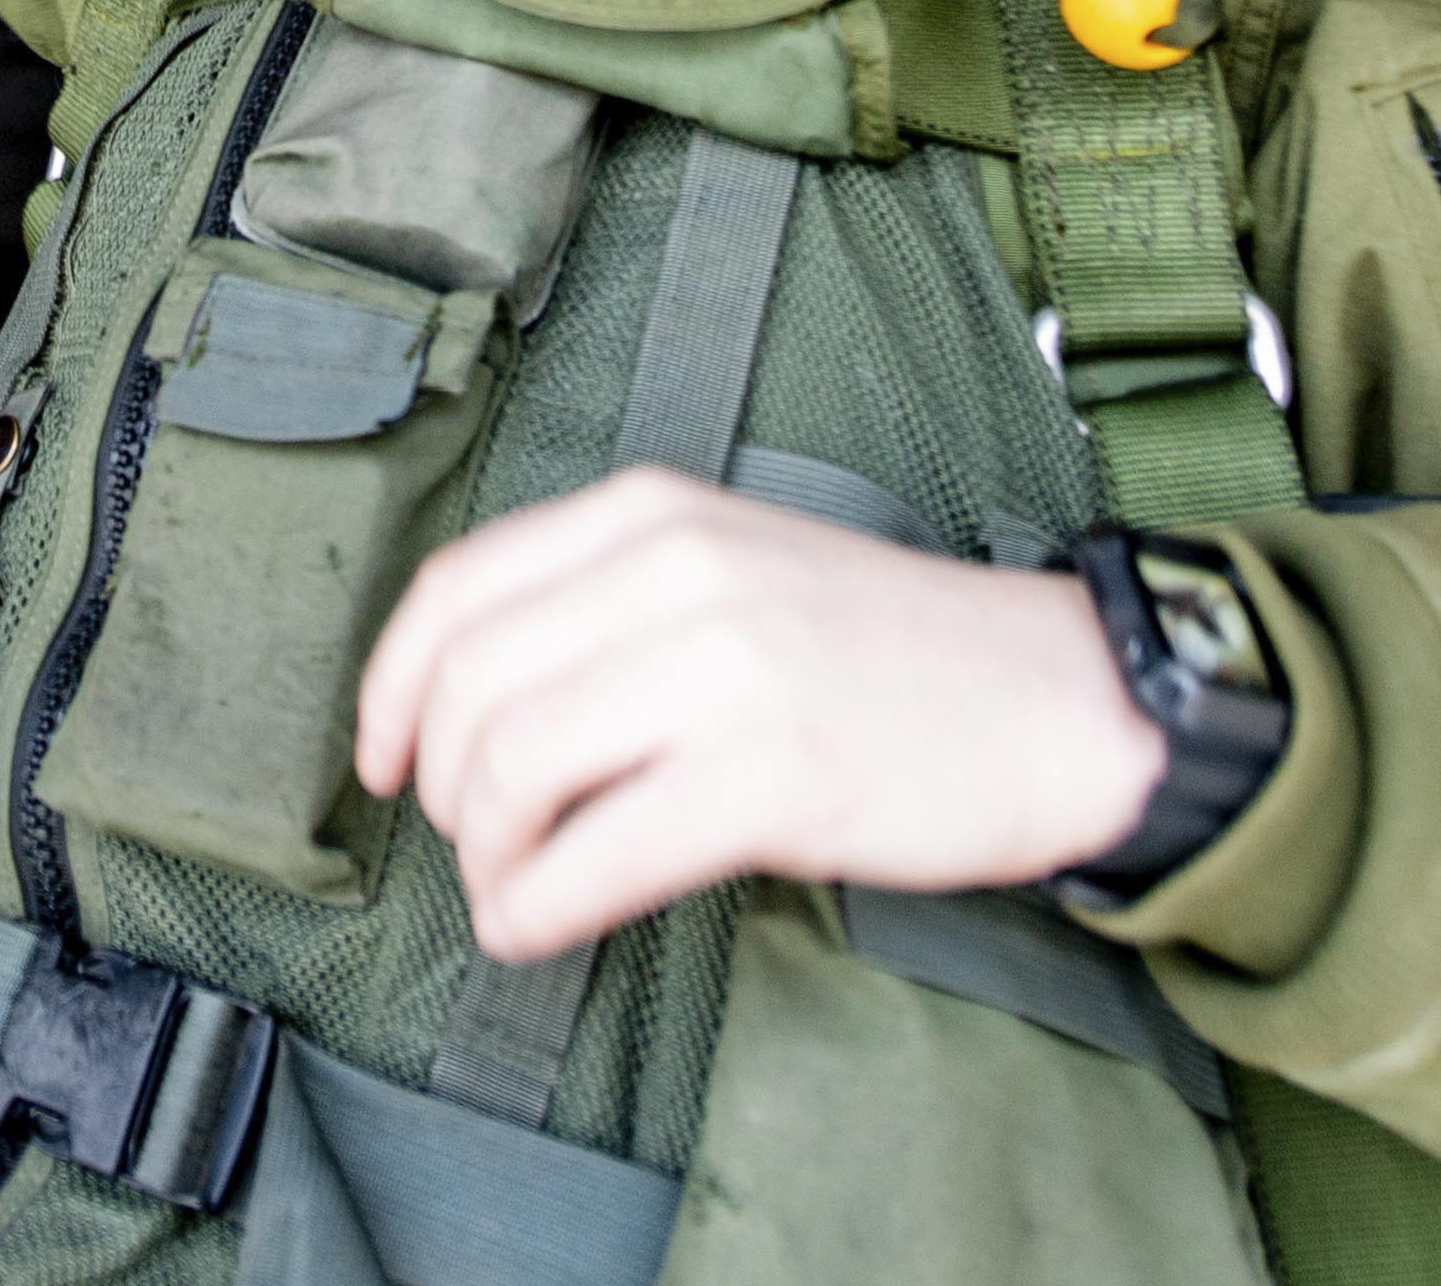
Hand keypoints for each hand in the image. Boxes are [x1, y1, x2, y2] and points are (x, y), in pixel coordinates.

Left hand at [355, 468, 1168, 958]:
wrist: (1059, 700)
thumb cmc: (890, 654)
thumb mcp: (733, 569)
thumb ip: (610, 607)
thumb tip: (468, 711)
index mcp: (655, 514)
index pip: (458, 591)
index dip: (390, 690)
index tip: (381, 763)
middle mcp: (677, 571)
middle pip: (470, 690)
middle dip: (443, 793)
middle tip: (475, 847)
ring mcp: (725, 668)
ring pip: (513, 770)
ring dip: (488, 859)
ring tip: (517, 891)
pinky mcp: (771, 773)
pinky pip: (593, 856)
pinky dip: (536, 907)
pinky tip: (539, 926)